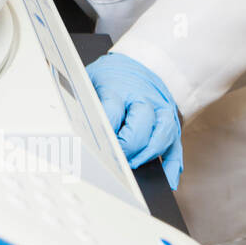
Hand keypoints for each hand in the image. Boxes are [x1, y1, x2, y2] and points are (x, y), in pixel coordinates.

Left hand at [87, 52, 182, 188]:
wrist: (141, 63)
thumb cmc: (110, 77)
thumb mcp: (90, 79)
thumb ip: (82, 101)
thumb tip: (70, 127)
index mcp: (118, 88)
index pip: (113, 112)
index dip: (106, 133)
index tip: (97, 149)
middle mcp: (144, 99)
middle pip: (142, 123)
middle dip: (129, 146)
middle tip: (115, 161)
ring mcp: (161, 111)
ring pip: (163, 134)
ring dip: (149, 154)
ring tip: (134, 169)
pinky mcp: (173, 124)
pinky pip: (176, 147)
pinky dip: (173, 166)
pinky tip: (167, 181)